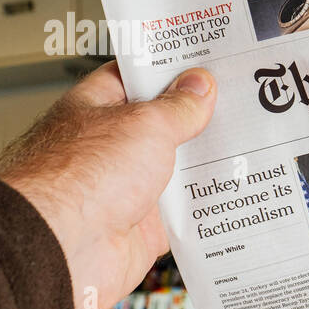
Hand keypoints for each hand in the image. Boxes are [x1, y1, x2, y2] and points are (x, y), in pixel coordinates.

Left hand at [0, 62, 216, 308]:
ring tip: (247, 145)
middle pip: (162, 126)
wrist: (61, 247)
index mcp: (97, 110)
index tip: (206, 61)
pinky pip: (182, 217)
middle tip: (238, 103)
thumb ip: (177, 107)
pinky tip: (233, 195)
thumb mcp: (145, 125)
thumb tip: (198, 87)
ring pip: (176, 172)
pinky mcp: (141, 229)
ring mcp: (125, 189)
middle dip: (198, 118)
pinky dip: (206, 210)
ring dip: (206, 165)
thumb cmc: (78, 181)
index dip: (170, 68)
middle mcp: (109, 148)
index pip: (135, 78)